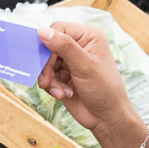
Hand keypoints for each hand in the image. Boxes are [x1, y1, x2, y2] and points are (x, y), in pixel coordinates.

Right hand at [36, 21, 137, 136]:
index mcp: (88, 37)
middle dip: (47, 66)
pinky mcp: (63, 76)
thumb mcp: (84, 66)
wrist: (107, 118)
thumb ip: (64, 47)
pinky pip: (47, 76)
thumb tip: (42, 30)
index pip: (58, 29)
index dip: (48, 43)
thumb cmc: (105, 89)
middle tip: (47, 81)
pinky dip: (52, 86)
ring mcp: (70, 62)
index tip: (43, 59)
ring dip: (49, 79)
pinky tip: (63, 94)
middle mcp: (78, 46)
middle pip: (48, 47)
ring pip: (45, 63)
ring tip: (59, 92)